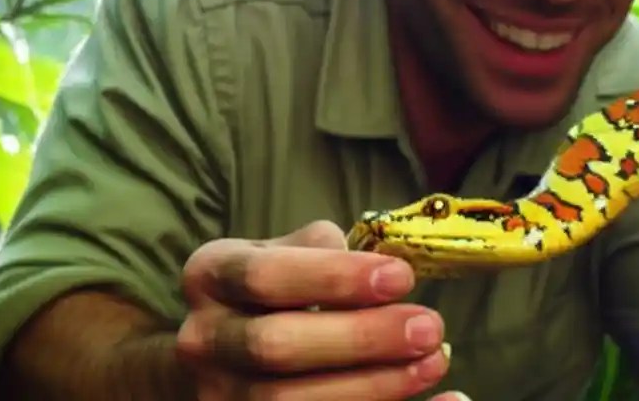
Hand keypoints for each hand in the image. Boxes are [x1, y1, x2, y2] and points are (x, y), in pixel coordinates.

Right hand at [174, 220, 467, 400]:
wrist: (222, 355)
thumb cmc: (273, 293)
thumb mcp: (285, 253)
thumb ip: (324, 251)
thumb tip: (381, 269)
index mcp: (212, 277)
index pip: (266, 277)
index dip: (335, 279)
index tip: (402, 277)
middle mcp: (204, 340)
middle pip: (275, 347)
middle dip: (359, 339)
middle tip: (429, 328)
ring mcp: (220, 395)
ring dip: (373, 386)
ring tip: (433, 363)